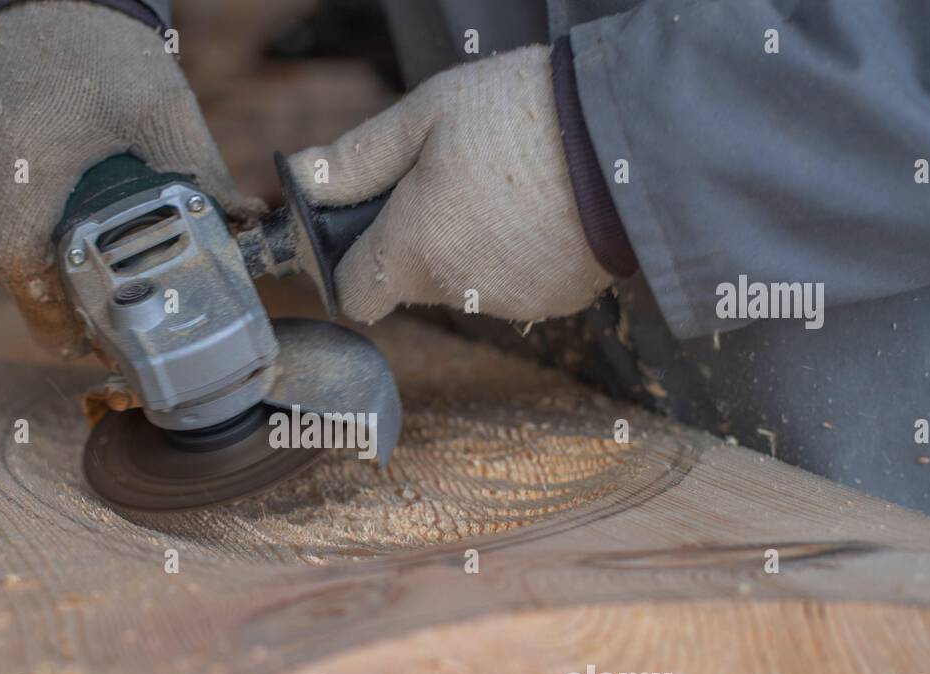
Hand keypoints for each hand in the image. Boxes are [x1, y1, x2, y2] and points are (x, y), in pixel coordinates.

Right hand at [0, 1, 260, 355]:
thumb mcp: (157, 106)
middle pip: (19, 285)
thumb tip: (247, 224)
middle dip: (69, 308)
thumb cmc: (89, 51)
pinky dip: (29, 249)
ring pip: (3, 268)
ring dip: (50, 279)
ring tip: (100, 281)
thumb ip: (200, 172)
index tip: (100, 345)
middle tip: (121, 318)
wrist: (25, 6)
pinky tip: (68, 240)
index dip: (63, 322)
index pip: (27, 277)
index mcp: (23, 174)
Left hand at [287, 45, 610, 324]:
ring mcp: (508, 303)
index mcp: (412, 246)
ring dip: (467, 246)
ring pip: (462, 282)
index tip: (359, 231)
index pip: (353, 293)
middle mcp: (454, 290)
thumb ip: (356, 159)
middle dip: (414, 239)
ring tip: (505, 187)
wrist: (629, 136)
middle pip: (409, 280)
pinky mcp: (553, 304)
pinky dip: (516, 256)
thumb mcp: (425, 114)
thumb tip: (299, 181)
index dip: (348, 265)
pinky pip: (513, 286)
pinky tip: (539, 210)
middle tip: (449, 178)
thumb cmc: (522, 115)